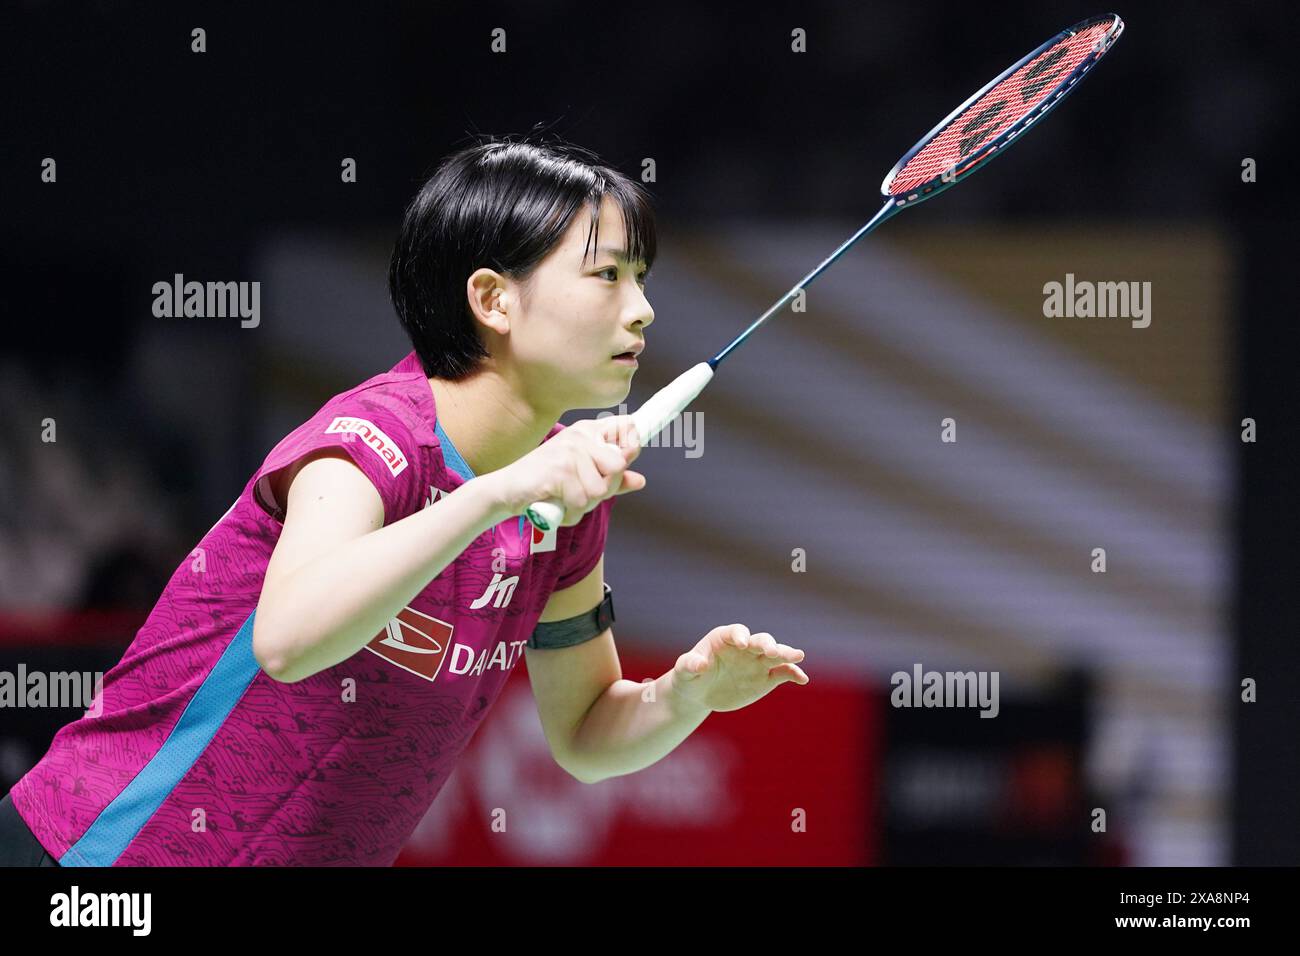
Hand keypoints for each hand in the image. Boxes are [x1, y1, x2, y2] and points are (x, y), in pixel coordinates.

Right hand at [485, 415, 645, 526]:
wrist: (506, 491)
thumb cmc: (544, 483)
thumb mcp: (581, 477)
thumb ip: (611, 478)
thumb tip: (640, 480)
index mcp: (587, 432)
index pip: (627, 428)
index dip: (632, 445)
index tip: (630, 454)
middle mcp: (580, 436)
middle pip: (619, 465)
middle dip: (606, 488)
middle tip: (583, 494)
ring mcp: (569, 451)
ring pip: (601, 489)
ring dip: (585, 505)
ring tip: (566, 499)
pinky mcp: (559, 470)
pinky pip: (582, 501)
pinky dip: (571, 512)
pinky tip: (557, 505)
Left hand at [671, 623, 808, 713]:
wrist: (699, 693)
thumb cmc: (689, 676)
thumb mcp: (684, 671)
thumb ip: (691, 664)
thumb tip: (701, 664)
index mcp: (725, 638)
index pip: (736, 631)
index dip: (740, 636)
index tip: (742, 644)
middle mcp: (745, 647)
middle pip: (761, 640)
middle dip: (767, 644)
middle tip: (772, 652)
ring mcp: (757, 662)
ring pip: (776, 654)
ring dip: (787, 654)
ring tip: (798, 656)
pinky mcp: (766, 678)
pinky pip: (783, 673)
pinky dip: (794, 674)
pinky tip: (802, 679)